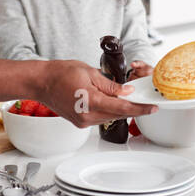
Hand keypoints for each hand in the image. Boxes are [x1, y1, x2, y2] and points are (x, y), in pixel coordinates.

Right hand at [39, 60, 156, 125]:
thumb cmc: (61, 73)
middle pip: (118, 114)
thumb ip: (111, 85)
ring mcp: (83, 121)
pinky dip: (108, 110)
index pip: (123, 108)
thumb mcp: (91, 73)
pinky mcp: (80, 122)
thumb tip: (127, 92)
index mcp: (92, 102)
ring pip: (109, 117)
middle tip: (145, 102)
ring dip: (119, 109)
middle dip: (132, 108)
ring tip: (127, 98)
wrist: (42, 82)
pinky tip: (110, 101)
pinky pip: (100, 118)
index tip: (152, 108)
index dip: (140, 109)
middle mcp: (87, 116)